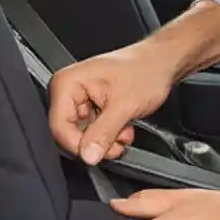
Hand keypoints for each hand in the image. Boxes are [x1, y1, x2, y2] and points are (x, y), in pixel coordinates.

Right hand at [47, 43, 176, 164]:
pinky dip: (109, 137)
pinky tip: (123, 127)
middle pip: (69, 134)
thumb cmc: (145, 71)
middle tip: (118, 143)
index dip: (78, 145)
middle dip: (96, 144)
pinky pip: (91, 134)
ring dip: (106, 141)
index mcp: (67, 83)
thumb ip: (103, 132)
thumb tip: (88, 156)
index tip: (98, 154)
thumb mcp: (125, 105)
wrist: (161, 64)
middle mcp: (67, 91)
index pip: (59, 127)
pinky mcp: (89, 108)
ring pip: (82, 138)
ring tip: (124, 131)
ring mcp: (78, 100)